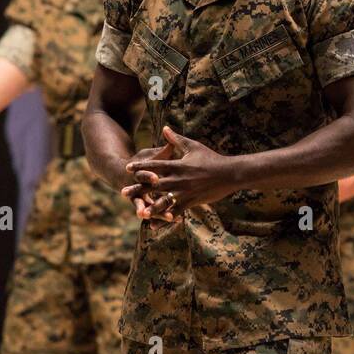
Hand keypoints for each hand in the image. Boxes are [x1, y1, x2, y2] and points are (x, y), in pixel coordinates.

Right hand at [119, 143, 175, 220]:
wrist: (120, 174)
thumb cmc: (140, 162)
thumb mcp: (149, 155)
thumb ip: (162, 151)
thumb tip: (172, 137)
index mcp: (138, 174)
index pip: (143, 175)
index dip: (148, 177)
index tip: (155, 178)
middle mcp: (137, 188)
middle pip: (142, 196)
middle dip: (145, 203)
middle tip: (147, 210)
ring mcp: (140, 198)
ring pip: (148, 207)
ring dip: (155, 214)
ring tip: (161, 221)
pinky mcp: (147, 205)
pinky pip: (155, 213)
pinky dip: (162, 218)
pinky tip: (175, 221)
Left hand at [124, 125, 238, 219]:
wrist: (229, 173)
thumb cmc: (212, 158)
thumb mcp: (194, 146)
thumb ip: (177, 139)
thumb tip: (165, 127)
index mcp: (178, 165)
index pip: (155, 165)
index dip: (141, 166)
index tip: (127, 168)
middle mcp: (179, 179)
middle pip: (154, 185)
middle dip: (138, 189)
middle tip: (123, 193)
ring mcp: (185, 192)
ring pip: (164, 201)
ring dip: (151, 207)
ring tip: (139, 212)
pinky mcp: (192, 202)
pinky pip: (176, 212)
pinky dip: (166, 219)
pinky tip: (156, 226)